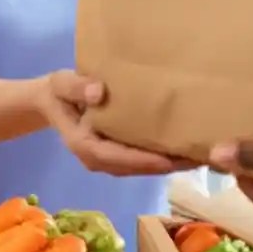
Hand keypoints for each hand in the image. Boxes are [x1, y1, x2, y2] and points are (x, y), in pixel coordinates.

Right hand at [38, 70, 196, 175]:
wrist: (52, 100)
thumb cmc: (59, 92)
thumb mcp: (61, 83)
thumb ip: (76, 86)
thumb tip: (99, 92)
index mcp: (83, 145)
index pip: (114, 157)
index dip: (141, 160)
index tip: (168, 159)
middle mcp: (97, 159)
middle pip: (134, 167)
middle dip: (166, 165)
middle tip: (199, 156)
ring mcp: (109, 159)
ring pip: (141, 167)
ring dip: (169, 163)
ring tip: (200, 154)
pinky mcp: (118, 154)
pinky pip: (141, 159)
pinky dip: (163, 157)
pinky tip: (186, 148)